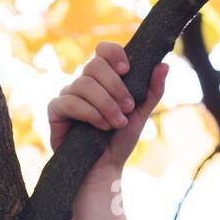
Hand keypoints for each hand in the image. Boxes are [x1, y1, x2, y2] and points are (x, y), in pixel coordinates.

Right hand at [48, 40, 169, 189]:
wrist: (104, 169)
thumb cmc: (119, 141)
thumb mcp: (140, 114)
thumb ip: (152, 91)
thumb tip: (164, 65)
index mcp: (103, 79)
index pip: (103, 50)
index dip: (114, 53)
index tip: (127, 70)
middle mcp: (83, 83)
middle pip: (94, 65)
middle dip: (115, 87)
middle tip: (127, 108)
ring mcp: (67, 95)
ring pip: (84, 84)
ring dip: (106, 105)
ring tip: (117, 124)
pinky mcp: (55, 111)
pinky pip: (70, 102)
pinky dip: (90, 113)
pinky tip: (101, 127)